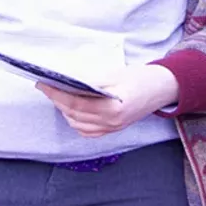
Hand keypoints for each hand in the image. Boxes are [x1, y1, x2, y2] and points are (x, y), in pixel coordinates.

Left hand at [37, 64, 179, 138]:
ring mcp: (113, 128)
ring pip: (78, 124)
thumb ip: (89, 80)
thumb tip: (65, 81)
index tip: (43, 83)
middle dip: (56, 100)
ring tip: (56, 95)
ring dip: (64, 111)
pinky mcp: (114, 130)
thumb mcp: (114, 73)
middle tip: (45, 86)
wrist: (162, 88)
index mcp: (113, 107)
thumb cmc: (139, 76)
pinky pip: (88, 131)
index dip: (56, 93)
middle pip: (74, 114)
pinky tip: (70, 110)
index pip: (76, 103)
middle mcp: (112, 122)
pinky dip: (75, 122)